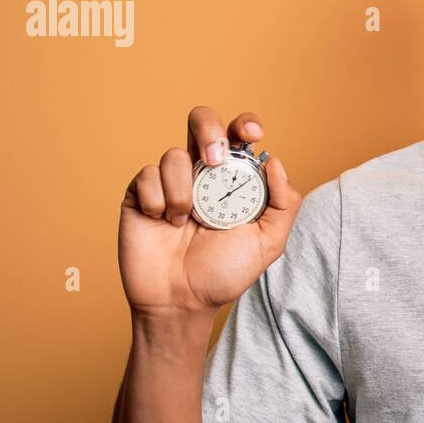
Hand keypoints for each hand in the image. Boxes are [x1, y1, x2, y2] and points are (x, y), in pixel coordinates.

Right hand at [118, 106, 302, 320]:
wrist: (181, 301)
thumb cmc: (223, 273)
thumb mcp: (268, 243)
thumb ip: (283, 204)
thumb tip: (274, 161)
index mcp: (233, 178)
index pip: (238, 135)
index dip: (245, 124)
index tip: (252, 133)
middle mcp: (201, 173)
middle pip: (200, 120)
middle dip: (208, 129)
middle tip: (214, 159)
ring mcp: (169, 181)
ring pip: (174, 154)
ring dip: (184, 191)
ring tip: (185, 223)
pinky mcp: (141, 193)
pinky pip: (147, 175)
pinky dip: (159, 202)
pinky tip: (162, 224)